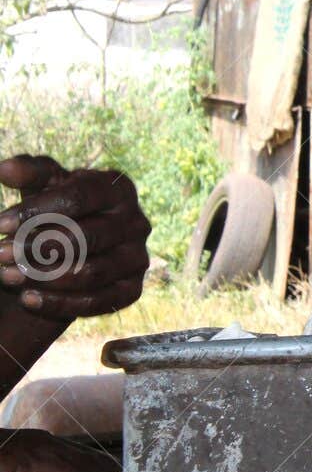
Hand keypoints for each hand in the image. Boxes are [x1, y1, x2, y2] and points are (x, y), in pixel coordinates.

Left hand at [0, 155, 149, 321]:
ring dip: (43, 277)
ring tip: (6, 276)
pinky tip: (27, 299)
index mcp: (119, 189)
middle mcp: (137, 222)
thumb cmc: (58, 208)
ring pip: (91, 273)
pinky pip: (98, 302)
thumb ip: (29, 172)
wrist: (76, 247)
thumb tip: (6, 168)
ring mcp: (138, 257)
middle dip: (36, 248)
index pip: (79, 197)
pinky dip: (60, 303)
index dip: (36, 211)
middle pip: (86, 237)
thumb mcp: (45, 185)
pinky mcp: (133, 289)